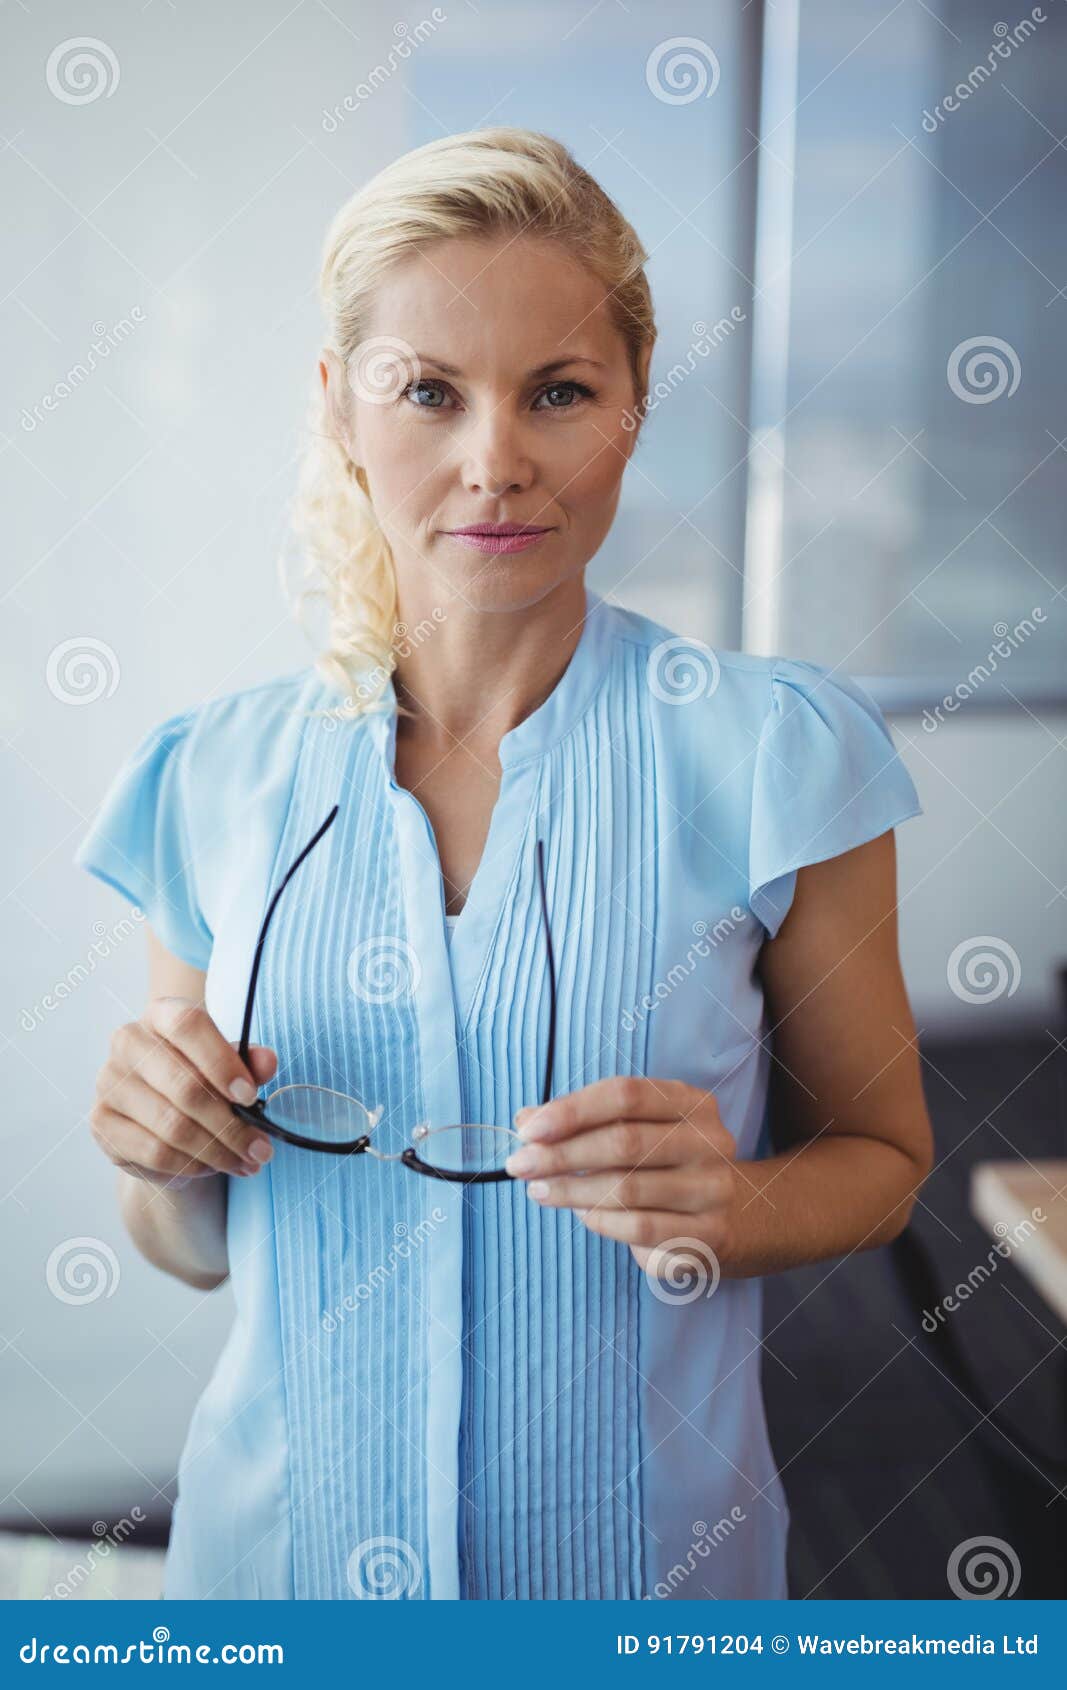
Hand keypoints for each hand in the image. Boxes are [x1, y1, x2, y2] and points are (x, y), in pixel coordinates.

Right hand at [90, 997, 278, 1186]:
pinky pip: (154, 1152)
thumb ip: (249, 1062)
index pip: (189, 1026)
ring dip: (217, 1151)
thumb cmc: (201, 1081)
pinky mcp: (101, 1122)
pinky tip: (211, 1166)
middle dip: (231, 1125)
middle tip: (261, 1150)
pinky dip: (191, 1165)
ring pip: (172, 1126)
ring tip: (245, 1163)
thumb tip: (267, 1061)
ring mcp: (109, 1082)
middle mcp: (128, 1041)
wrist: (162, 1121)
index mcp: (161, 1014)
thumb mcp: (230, 1067)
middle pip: (185, 1085)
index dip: (222, 1062)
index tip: (250, 1096)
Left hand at [504, 1075, 737, 1275]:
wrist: (736, 1216)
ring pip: (628, 1189)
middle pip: (623, 1141)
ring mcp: (714, 1189)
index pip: (625, 1094)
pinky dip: (601, 1222)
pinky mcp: (709, 1234)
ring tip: (539, 1191)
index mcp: (691, 1102)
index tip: (528, 1129)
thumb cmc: (667, 1164)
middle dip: (561, 1154)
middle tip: (519, 1165)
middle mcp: (709, 1141)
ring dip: (571, 1191)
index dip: (572, 1110)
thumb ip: (584, 1121)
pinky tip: (580, 1214)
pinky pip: (641, 1229)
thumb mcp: (636, 1128)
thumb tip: (524, 1121)